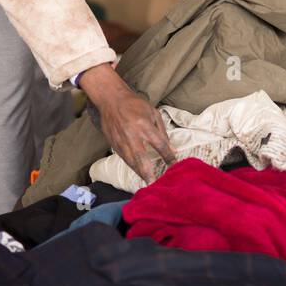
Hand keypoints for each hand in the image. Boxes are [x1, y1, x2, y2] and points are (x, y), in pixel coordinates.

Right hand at [80, 63, 172, 183]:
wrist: (111, 100)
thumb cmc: (135, 105)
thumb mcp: (153, 113)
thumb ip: (162, 132)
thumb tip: (171, 149)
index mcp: (144, 125)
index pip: (159, 144)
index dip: (168, 156)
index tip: (174, 166)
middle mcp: (132, 135)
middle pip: (141, 158)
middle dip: (148, 173)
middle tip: (154, 185)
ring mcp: (121, 141)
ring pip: (131, 162)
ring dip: (140, 173)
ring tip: (148, 184)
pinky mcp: (113, 144)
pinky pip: (124, 159)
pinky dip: (132, 166)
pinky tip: (138, 172)